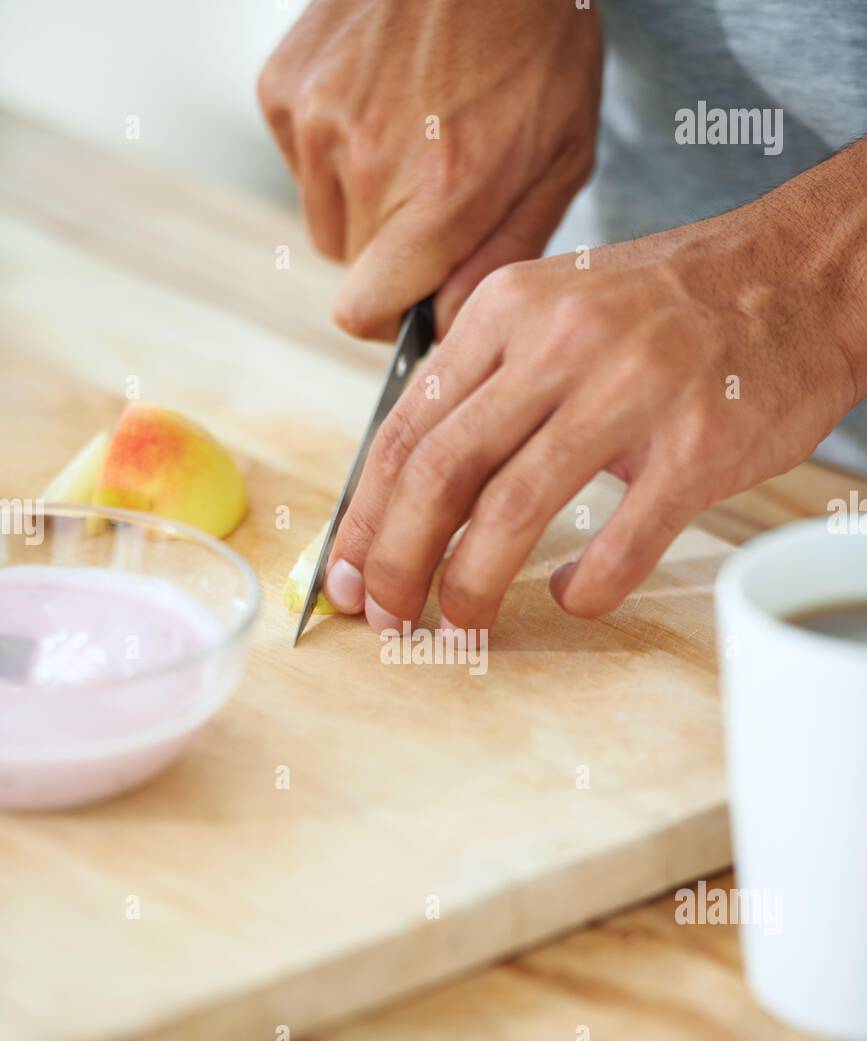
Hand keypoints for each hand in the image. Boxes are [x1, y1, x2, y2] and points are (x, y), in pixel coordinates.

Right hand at [258, 0, 600, 338]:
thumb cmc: (538, 44)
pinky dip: (333, 152)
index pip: (364, 312)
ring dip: (363, 203)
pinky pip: (299, 165)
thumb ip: (503, 255)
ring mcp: (314, 118)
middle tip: (437, 194)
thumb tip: (447, 325)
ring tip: (412, 139)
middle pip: (351, 271)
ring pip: (325, 220)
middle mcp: (365, 160)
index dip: (394, 316)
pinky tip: (381, 103)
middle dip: (392, 253)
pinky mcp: (281, 87)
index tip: (420, 297)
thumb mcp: (559, 159)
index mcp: (440, 192)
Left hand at [322, 177, 863, 629]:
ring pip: (511, 512)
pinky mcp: (698, 445)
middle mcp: (559, 341)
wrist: (796, 276)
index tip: (345, 576)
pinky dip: (584, 589)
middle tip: (388, 619)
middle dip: (398, 564)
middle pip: (440, 474)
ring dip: (471, 589)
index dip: (364, 517)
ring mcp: (632, 391)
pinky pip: (619, 545)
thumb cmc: (666, 309)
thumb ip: (483, 381)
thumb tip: (404, 491)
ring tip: (462, 628)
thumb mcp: (554, 307)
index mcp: (507, 309)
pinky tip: (572, 596)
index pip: (406, 427)